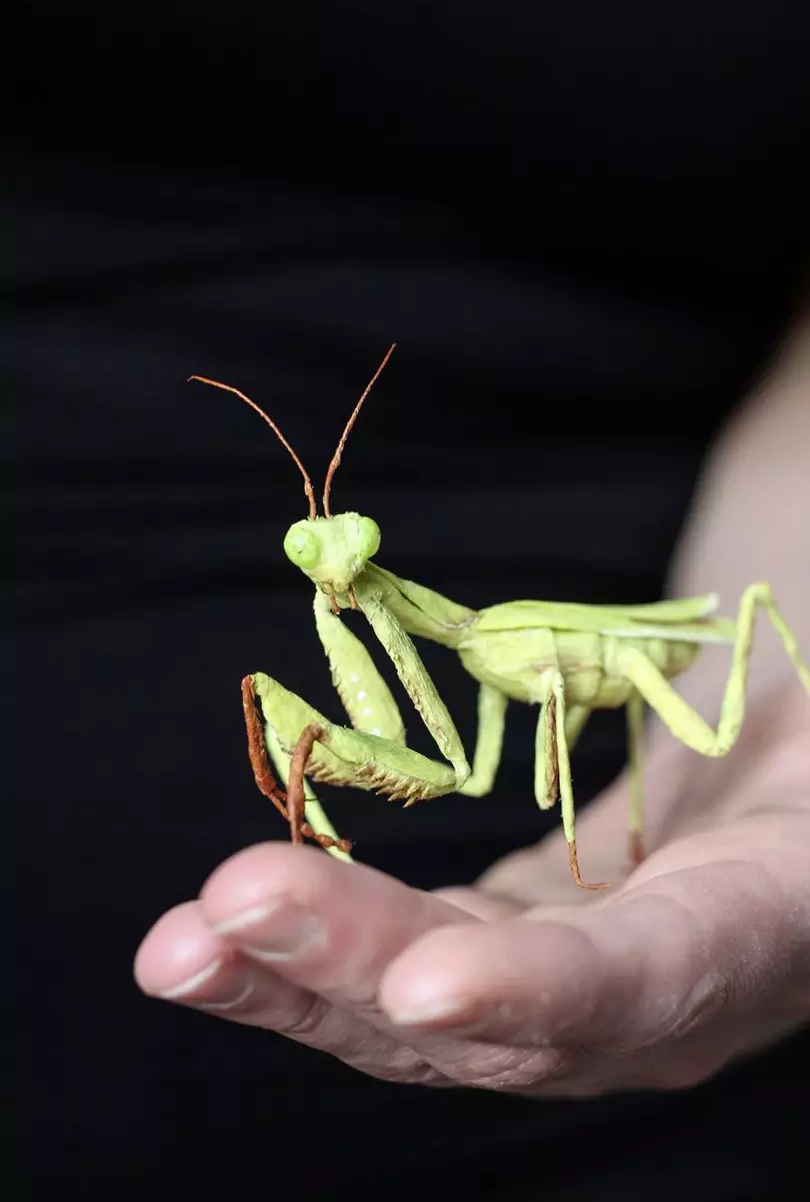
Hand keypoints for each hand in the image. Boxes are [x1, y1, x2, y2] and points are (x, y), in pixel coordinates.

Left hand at [135, 684, 809, 1095]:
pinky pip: (404, 959)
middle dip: (355, 970)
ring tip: (180, 945)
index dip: (540, 994)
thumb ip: (789, 750)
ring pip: (422, 1008)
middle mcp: (654, 998)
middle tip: (224, 914)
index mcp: (755, 933)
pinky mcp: (506, 944)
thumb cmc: (809, 741)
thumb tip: (784, 710)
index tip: (427, 987)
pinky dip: (310, 944)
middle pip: (495, 1017)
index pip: (643, 981)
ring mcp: (568, 985)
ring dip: (293, 977)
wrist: (794, 774)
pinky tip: (216, 929)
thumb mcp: (809, 744)